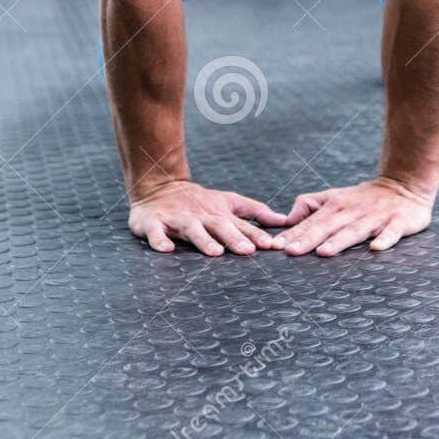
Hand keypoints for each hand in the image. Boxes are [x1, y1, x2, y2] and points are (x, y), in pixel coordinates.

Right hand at [129, 181, 287, 254]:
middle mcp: (202, 216)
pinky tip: (165, 249)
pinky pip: (156, 231)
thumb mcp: (229, 202)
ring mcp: (178, 218)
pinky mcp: (154, 221)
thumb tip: (284, 220)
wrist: (159, 186)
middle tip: (247, 251)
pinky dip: (159, 239)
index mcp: (219, 213)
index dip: (256, 235)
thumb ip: (254, 212)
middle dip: (234, 238)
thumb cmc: (199, 201)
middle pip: (220, 226)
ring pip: (192, 229)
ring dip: (204, 240)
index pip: (241, 225)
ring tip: (215, 252)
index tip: (272, 246)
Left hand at [275, 178, 433, 255]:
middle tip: (291, 251)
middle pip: (328, 227)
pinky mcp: (398, 223)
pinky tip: (376, 248)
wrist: (404, 185)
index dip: (294, 234)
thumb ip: (309, 206)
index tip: (276, 246)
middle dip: (309, 238)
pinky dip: (385, 239)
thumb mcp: (334, 197)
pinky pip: (391, 233)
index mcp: (336, 206)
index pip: (311, 222)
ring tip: (324, 252)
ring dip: (340, 241)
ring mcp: (376, 218)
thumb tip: (285, 220)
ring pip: (355, 231)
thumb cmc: (364, 198)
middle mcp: (353, 211)